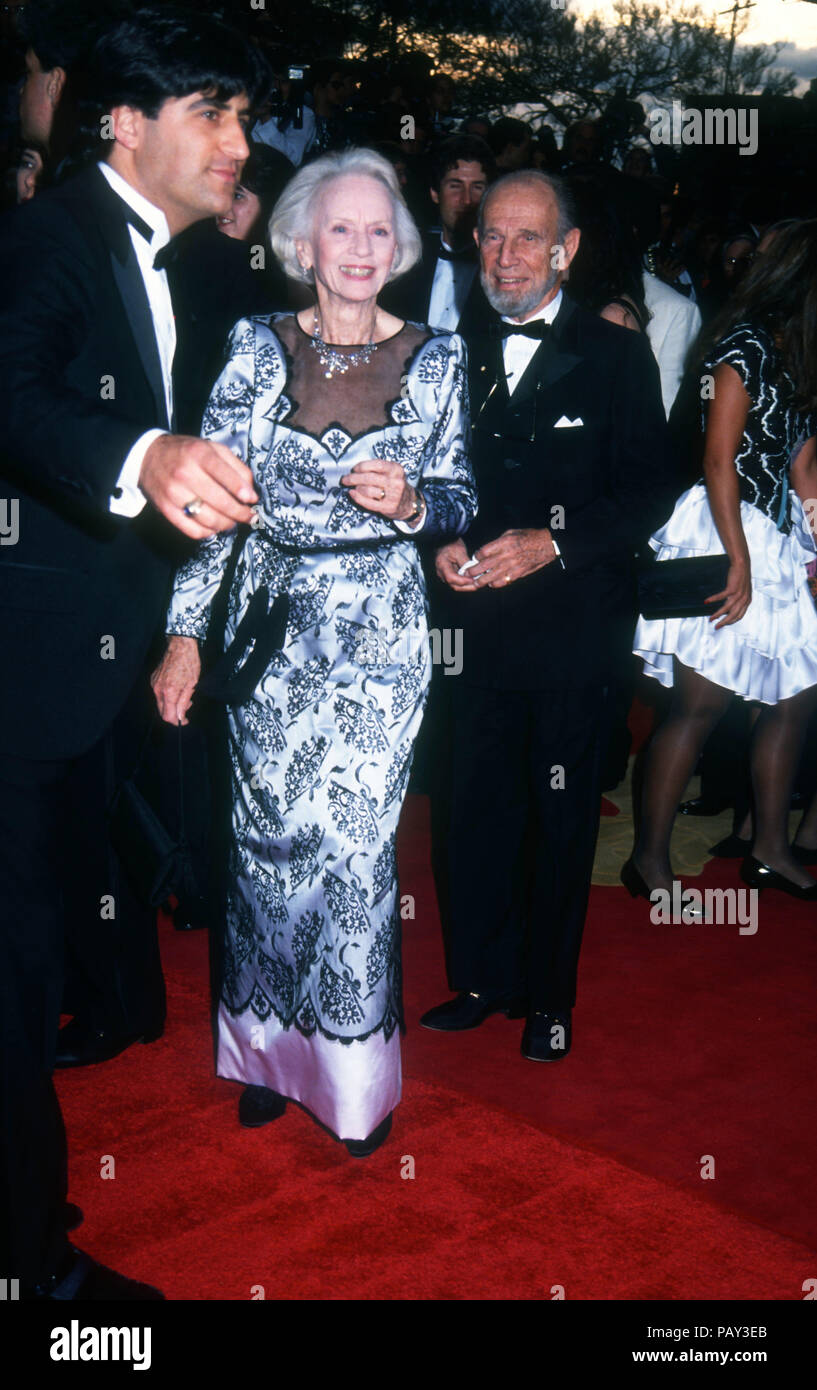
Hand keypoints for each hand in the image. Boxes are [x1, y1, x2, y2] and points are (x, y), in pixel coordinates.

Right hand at [139, 435, 258, 539]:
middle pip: (220, 502)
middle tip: (248, 516)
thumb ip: (235, 466)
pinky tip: (213, 526)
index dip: (242, 491)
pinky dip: (208, 532)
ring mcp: (174, 493)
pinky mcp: (166, 509)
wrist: (148, 457)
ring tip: (232, 521)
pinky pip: (192, 530)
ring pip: (209, 519)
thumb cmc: (186, 453)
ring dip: (226, 525)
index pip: (225, 475)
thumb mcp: (212, 448)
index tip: (252, 500)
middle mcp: (185, 473)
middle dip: (240, 513)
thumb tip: (251, 491)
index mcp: (199, 454)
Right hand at [151, 635, 200, 724]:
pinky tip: (177, 688)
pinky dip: (168, 696)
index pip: (168, 716)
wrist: (180, 645)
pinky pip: (159, 694)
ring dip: (172, 704)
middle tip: (187, 706)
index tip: (185, 720)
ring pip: (161, 703)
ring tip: (184, 696)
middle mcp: (158, 689)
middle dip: (175, 713)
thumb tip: (180, 717)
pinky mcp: (153, 679)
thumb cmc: (188, 662)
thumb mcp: (192, 685)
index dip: (177, 722)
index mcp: (168, 692)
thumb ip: (184, 703)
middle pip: (162, 712)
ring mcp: (154, 684)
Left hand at [341, 458, 416, 520]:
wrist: (409, 503)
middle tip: (345, 479)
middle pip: (369, 478)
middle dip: (353, 478)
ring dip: (356, 488)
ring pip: (368, 490)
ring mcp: (393, 496)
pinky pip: (368, 502)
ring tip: (353, 488)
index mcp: (396, 469)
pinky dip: (357, 498)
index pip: (377, 465)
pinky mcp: (388, 507)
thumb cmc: (395, 485)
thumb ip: (377, 469)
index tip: (354, 469)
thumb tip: (355, 470)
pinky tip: (352, 494)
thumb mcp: (392, 472)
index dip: (362, 466)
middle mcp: (396, 482)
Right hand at [435, 538, 475, 590]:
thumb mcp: (459, 550)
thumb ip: (465, 563)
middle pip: (454, 585)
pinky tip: (473, 581)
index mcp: (442, 565)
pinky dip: (465, 583)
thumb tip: (474, 573)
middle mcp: (441, 573)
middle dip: (467, 587)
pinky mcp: (449, 576)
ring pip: (456, 586)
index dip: (463, 581)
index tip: (472, 579)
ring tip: (477, 583)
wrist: (444, 541)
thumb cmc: (450, 544)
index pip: (451, 577)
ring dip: (467, 586)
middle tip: (478, 584)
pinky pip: (457, 583)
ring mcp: (444, 576)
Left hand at [466, 528, 558, 588]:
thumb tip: (486, 550)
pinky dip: (495, 584)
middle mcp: (506, 555)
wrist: (545, 545)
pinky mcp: (517, 574)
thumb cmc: (528, 537)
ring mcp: (511, 566)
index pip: (483, 552)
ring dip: (481, 581)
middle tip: (468, 573)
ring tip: (476, 582)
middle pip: (484, 566)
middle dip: (473, 570)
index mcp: (503, 543)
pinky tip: (491, 583)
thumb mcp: (511, 533)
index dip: (477, 556)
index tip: (475, 558)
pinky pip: (502, 582)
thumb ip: (497, 542)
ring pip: (491, 577)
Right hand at [706, 560, 750, 627]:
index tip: (723, 624)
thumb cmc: (741, 577)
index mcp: (747, 601)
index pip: (739, 616)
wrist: (742, 565)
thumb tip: (729, 607)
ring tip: (711, 619)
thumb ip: (739, 599)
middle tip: (716, 627)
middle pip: (733, 615)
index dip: (731, 622)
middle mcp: (744, 599)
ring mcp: (738, 594)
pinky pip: (721, 597)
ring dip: (717, 615)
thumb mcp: (743, 590)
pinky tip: (706, 602)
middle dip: (724, 623)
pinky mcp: (732, 588)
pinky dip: (713, 600)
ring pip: (727, 609)